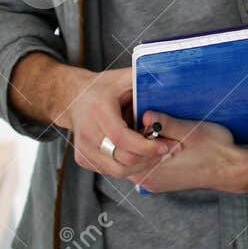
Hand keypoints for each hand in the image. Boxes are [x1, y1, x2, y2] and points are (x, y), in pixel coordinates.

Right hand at [60, 67, 177, 180]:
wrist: (75, 99)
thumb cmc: (105, 87)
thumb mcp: (124, 77)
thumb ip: (144, 79)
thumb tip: (172, 77)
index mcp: (98, 111)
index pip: (121, 138)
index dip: (146, 146)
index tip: (167, 144)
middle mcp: (87, 133)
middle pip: (122, 158)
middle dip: (150, 157)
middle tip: (171, 149)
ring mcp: (83, 148)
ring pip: (118, 170)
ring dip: (143, 165)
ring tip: (161, 154)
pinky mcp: (83, 159)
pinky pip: (111, 171)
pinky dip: (131, 167)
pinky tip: (144, 156)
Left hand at [132, 112, 247, 193]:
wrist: (231, 169)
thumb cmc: (215, 149)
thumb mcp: (192, 131)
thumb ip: (167, 124)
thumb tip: (146, 115)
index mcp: (149, 167)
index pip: (123, 147)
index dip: (128, 127)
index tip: (138, 112)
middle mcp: (146, 179)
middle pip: (125, 154)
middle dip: (132, 136)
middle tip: (144, 117)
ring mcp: (153, 183)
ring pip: (134, 161)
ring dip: (141, 146)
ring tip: (154, 129)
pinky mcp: (161, 183)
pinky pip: (145, 167)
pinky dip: (149, 155)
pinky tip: (162, 142)